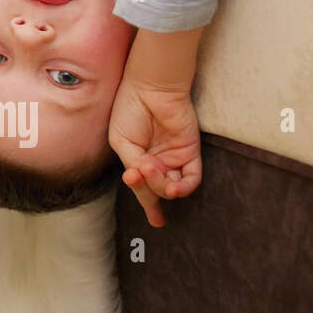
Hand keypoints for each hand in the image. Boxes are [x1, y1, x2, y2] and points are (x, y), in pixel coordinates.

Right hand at [108, 75, 201, 227]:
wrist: (150, 89)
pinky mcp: (190, 153)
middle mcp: (158, 161)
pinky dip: (182, 187)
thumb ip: (133, 164)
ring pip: (171, 187)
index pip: (144, 187)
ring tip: (150, 169)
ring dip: (161, 186)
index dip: (149, 206)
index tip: (158, 223)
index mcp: (139, 158)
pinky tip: (172, 185)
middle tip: (137, 176)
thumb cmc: (129, 109)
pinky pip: (191, 179)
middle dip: (147, 192)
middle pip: (157, 190)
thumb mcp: (121, 142)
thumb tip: (141, 183)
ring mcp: (174, 158)